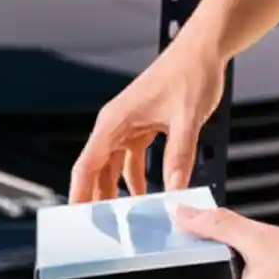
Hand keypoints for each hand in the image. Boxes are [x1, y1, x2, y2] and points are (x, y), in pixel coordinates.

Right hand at [69, 38, 226, 203]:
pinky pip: (132, 160)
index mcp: (115, 121)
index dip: (79, 192)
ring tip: (121, 219)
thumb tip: (175, 188)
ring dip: (116, 191)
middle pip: (96, 170)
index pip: (87, 164)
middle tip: (100, 228)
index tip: (76, 218)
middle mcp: (115, 125)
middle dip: (96, 198)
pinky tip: (147, 196)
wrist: (203, 50)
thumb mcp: (187, 117)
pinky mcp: (142, 128)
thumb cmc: (190, 73)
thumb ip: (179, 154)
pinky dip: (137, 179)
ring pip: (112, 167)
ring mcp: (128, 127)